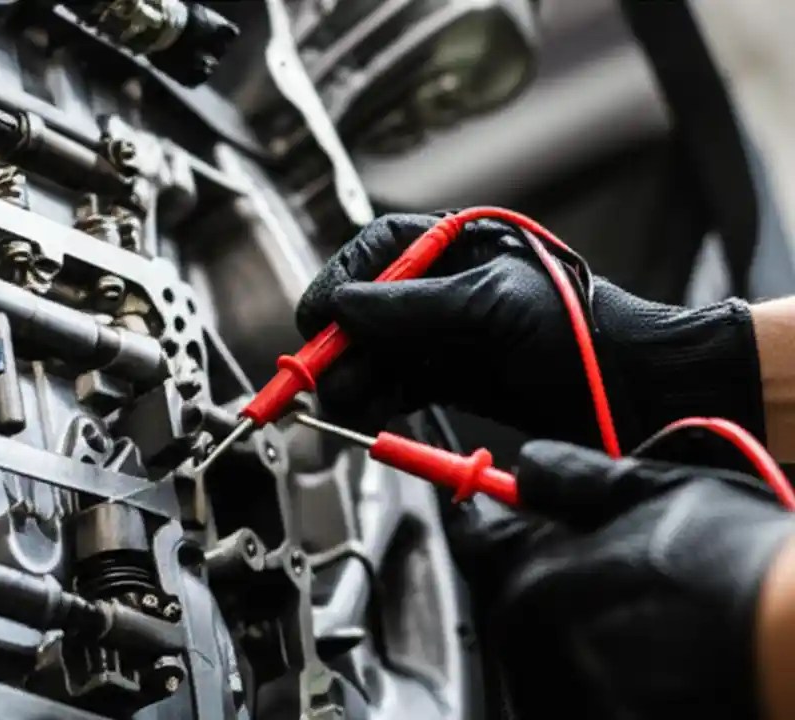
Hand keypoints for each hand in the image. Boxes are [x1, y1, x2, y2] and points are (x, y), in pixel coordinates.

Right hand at [296, 213, 764, 448]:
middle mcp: (442, 287)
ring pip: (375, 353)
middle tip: (315, 380)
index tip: (314, 321)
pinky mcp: (449, 376)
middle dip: (338, 346)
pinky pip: (395, 386)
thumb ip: (413, 306)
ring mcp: (444, 334)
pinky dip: (375, 401)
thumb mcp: (492, 305)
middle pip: (365, 310)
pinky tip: (365, 413)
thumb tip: (344, 306)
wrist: (631, 387)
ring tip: (340, 405)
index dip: (338, 285)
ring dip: (351, 379)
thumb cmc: (580, 327)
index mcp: (454, 247)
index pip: (376, 253)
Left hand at [449, 441, 793, 718]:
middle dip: (541, 582)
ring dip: (570, 639)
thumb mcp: (652, 491)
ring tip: (646, 629)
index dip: (489, 519)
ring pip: (540, 657)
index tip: (501, 513)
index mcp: (532, 576)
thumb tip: (530, 464)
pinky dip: (597, 683)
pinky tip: (651, 671)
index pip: (475, 539)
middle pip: (508, 602)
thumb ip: (573, 477)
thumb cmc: (739, 568)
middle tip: (608, 576)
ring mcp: (562, 697)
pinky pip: (572, 698)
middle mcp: (533, 645)